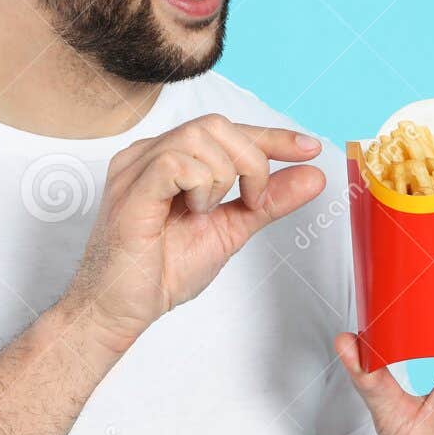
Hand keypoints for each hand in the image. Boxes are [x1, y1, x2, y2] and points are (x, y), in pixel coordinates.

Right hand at [64, 114, 325, 351]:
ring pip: (200, 136)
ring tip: (210, 212)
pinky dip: (201, 186)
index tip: (310, 148)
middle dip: (252, 160)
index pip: (227, 131)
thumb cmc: (161, 271)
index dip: (272, 136)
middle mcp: (149, 154)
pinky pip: (177, 162)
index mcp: (170, 158)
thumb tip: (312, 176)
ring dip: (224, 177)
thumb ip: (268, 201)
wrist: (120, 310)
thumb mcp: (230, 229)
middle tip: (253, 201)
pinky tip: (195, 212)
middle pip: (217, 124)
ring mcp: (136, 168)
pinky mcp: (130, 189)